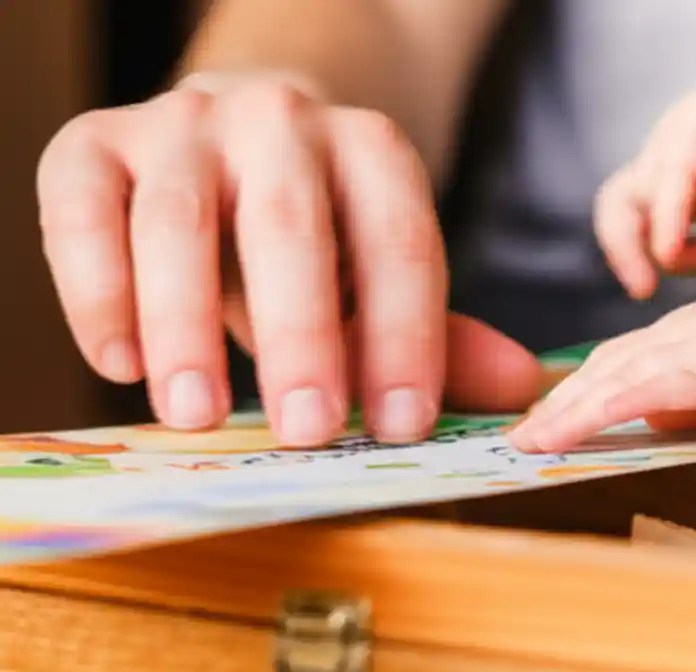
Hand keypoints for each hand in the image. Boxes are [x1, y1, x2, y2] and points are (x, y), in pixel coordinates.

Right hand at [37, 74, 541, 445]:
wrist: (235, 132)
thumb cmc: (318, 231)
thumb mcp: (380, 274)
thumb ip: (437, 331)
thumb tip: (519, 389)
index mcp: (370, 149)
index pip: (399, 241)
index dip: (406, 336)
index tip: (401, 426)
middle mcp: (280, 120)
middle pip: (291, 225)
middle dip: (303, 335)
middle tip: (307, 431)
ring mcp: (183, 125)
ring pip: (179, 219)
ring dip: (187, 322)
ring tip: (197, 413)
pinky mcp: (93, 144)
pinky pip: (81, 207)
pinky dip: (97, 288)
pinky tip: (121, 363)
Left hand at [506, 285, 695, 452]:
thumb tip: (652, 420)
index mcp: (695, 332)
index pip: (619, 361)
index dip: (573, 393)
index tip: (538, 424)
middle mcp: (695, 331)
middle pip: (610, 366)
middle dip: (558, 405)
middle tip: (514, 441)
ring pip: (630, 373)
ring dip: (575, 407)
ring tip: (534, 441)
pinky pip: (675, 384)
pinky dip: (627, 401)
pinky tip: (595, 418)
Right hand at [595, 34, 695, 298]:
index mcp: (695, 128)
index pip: (669, 174)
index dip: (665, 215)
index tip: (668, 253)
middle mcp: (664, 151)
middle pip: (618, 200)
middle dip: (623, 246)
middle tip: (645, 291)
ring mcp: (662, 174)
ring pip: (626, 221)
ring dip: (650, 254)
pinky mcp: (671, 195)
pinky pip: (650, 231)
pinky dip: (674, 253)